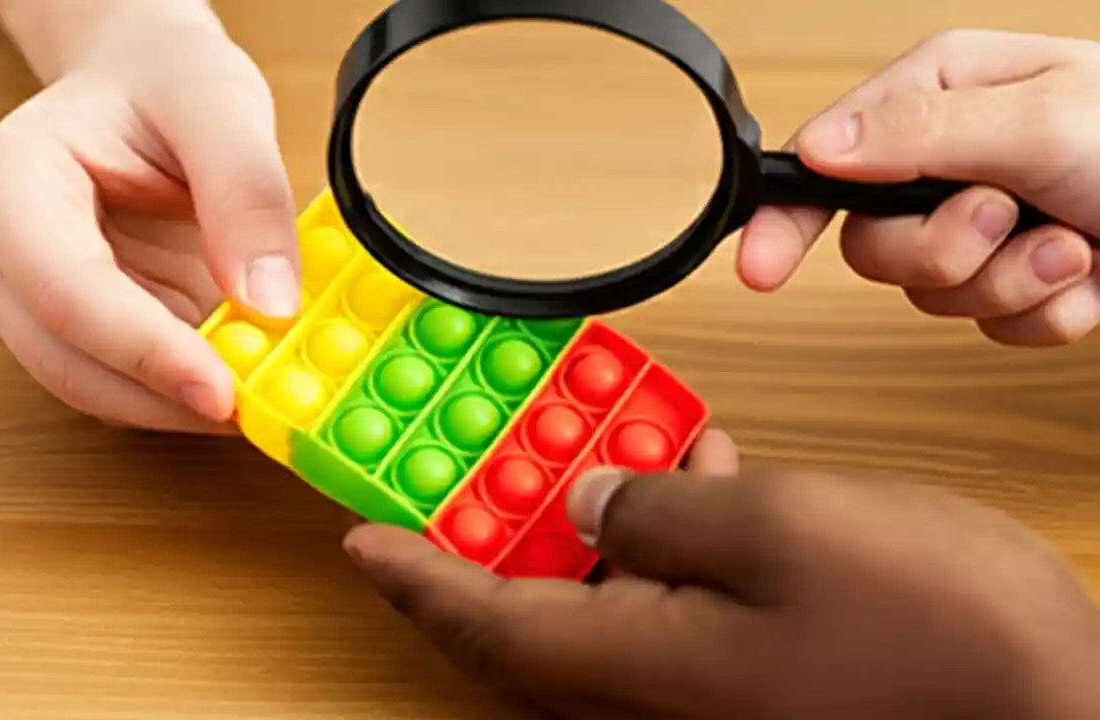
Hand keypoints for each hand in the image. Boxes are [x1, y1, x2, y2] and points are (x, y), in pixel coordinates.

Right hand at [0, 4, 297, 432]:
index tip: (223, 392)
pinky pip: (127, 380)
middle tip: (261, 412)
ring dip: (178, 406)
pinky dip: (184, 392)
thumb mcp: (220, 105)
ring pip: (95, 387)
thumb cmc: (163, 80)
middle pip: (69, 360)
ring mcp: (28, 298)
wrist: (142, 79)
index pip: (68, 291)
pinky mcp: (76, 327)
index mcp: (7, 184)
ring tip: (264, 399)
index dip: (146, 352)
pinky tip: (244, 382)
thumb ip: (246, 196)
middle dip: (167, 397)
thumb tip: (268, 304)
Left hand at [343, 432, 1099, 718]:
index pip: (480, 620)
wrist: (1054, 707)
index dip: (411, 573)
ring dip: (581, 523)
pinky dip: (659, 539)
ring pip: (600, 603)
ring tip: (582, 440)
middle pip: (526, 618)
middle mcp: (655, 693)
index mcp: (636, 663)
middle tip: (458, 470)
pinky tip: (691, 470)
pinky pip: (669, 604)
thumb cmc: (932, 629)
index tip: (358, 537)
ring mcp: (706, 691)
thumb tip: (591, 499)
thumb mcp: (778, 528)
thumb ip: (661, 509)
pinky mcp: (753, 676)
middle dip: (487, 536)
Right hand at [740, 30, 1099, 346]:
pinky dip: (1047, 312)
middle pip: (875, 247)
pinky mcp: (1021, 283)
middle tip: (1005, 218)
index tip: (761, 267)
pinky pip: (994, 326)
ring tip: (1074, 245)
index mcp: (940, 101)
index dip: (787, 219)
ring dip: (1011, 282)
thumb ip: (917, 137)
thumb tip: (822, 148)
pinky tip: (1089, 276)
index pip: (829, 164)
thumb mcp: (1036, 121)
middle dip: (945, 250)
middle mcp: (954, 165)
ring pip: (935, 295)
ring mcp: (987, 229)